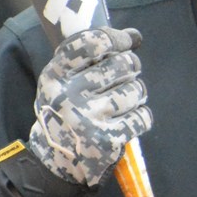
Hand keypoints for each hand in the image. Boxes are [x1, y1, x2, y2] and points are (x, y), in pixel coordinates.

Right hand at [28, 26, 151, 186]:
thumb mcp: (63, 80)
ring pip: (135, 90)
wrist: (56, 160)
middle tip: (126, 75)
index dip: (117, 38)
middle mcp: (68, 96)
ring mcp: (88, 119)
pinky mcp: (107, 140)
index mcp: (54, 76)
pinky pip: (142, 116)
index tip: (128, 40)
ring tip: (123, 102)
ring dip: (136, 94)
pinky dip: (141, 117)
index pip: (91, 42)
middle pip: (122, 64)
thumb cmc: (66, 111)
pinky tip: (127, 120)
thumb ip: (91, 55)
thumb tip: (135, 35)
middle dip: (131, 67)